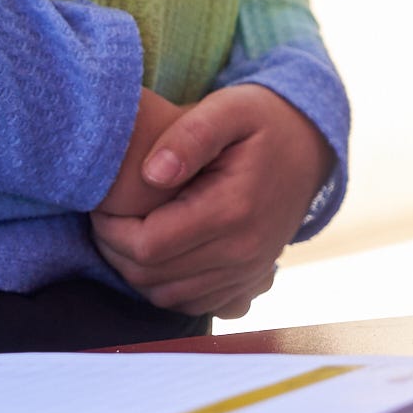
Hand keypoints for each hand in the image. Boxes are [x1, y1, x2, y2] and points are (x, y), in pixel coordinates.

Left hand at [90, 85, 332, 317]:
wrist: (311, 146)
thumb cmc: (262, 121)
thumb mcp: (229, 107)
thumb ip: (189, 135)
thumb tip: (152, 174)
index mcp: (233, 210)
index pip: (147, 246)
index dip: (110, 231)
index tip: (102, 204)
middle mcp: (244, 251)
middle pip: (152, 277)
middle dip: (115, 252)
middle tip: (108, 218)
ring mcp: (250, 271)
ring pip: (168, 297)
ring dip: (137, 272)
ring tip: (130, 232)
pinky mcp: (251, 280)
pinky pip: (195, 304)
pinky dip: (168, 287)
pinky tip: (163, 254)